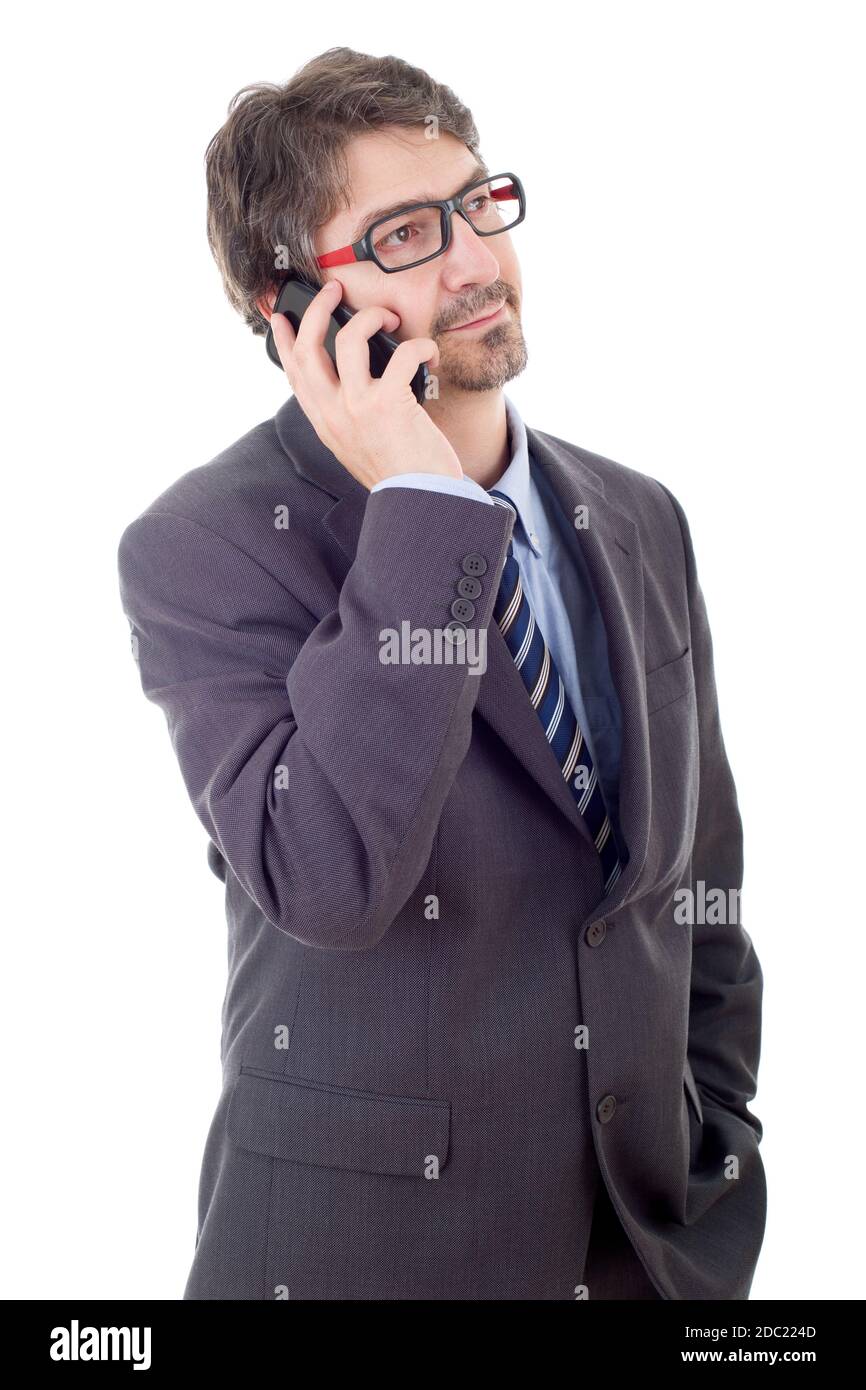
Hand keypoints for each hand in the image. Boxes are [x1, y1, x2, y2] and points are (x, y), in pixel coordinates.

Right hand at [269, 280, 463, 489]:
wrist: (418, 502)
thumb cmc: (398, 474)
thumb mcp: (357, 445)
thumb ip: (347, 415)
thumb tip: (355, 379)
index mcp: (324, 421)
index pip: (293, 373)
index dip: (284, 340)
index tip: (280, 317)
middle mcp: (332, 413)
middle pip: (308, 347)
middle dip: (319, 309)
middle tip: (334, 290)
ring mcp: (356, 407)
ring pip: (348, 339)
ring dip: (370, 317)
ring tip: (388, 317)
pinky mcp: (387, 404)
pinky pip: (402, 354)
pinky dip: (421, 346)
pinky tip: (430, 353)